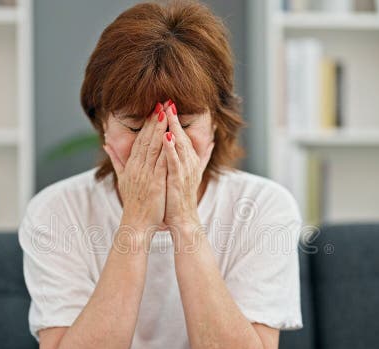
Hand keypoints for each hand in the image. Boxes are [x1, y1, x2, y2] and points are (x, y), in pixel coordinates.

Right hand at [102, 103, 167, 233]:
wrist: (136, 224)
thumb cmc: (134, 203)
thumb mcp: (123, 179)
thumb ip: (116, 160)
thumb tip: (107, 143)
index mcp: (131, 165)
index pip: (140, 140)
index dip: (147, 123)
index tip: (154, 108)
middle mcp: (137, 167)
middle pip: (146, 139)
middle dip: (154, 120)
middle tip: (162, 102)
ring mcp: (146, 175)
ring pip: (153, 147)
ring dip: (160, 128)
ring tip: (166, 112)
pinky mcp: (154, 183)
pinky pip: (161, 162)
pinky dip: (165, 149)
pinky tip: (171, 136)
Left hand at [162, 100, 213, 234]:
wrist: (182, 219)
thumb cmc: (181, 197)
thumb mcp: (192, 172)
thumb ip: (202, 156)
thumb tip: (212, 141)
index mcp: (190, 160)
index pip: (182, 135)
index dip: (176, 119)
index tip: (169, 103)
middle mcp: (190, 163)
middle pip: (182, 135)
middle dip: (174, 118)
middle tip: (168, 100)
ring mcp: (185, 171)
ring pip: (179, 145)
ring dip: (173, 128)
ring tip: (166, 111)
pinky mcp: (178, 179)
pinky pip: (174, 161)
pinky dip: (170, 148)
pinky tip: (165, 137)